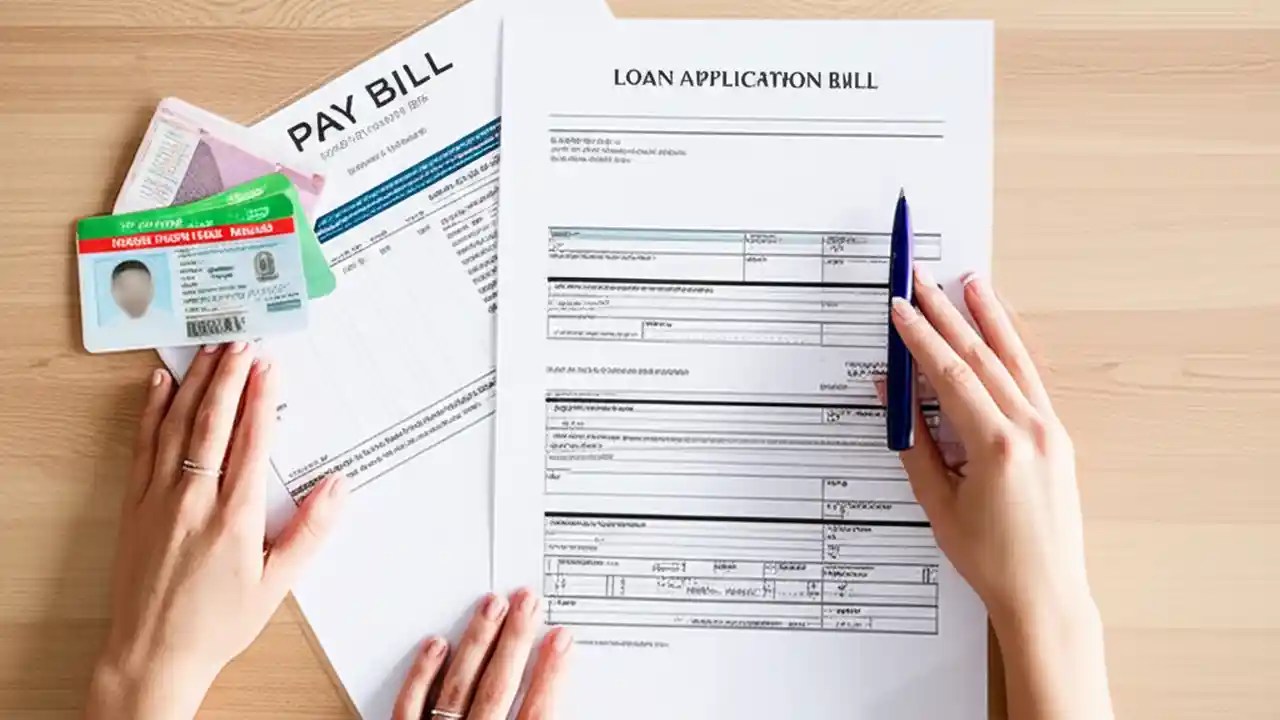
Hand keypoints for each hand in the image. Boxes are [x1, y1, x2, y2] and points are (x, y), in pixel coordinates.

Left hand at [86, 343, 346, 719]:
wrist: (152, 654)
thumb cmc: (217, 624)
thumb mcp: (276, 585)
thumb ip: (309, 533)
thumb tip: (338, 489)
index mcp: (234, 517)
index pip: (251, 442)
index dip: (261, 398)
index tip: (270, 367)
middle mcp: (194, 499)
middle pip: (213, 422)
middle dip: (229, 377)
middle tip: (242, 342)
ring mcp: (159, 499)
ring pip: (176, 426)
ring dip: (195, 384)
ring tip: (209, 350)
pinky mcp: (134, 506)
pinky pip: (142, 446)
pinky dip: (152, 412)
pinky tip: (161, 386)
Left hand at [392, 589, 572, 719]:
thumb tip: (563, 699)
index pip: (538, 714)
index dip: (551, 674)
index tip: (561, 640)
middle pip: (498, 688)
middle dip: (515, 640)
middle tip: (526, 603)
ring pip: (458, 686)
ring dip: (477, 642)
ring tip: (490, 607)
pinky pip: (409, 706)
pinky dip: (424, 674)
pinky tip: (436, 644)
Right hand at [888, 269, 1111, 718]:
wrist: (1046, 592)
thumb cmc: (989, 558)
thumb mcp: (937, 502)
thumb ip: (912, 442)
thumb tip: (892, 393)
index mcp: (997, 445)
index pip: (951, 374)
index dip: (920, 338)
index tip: (899, 309)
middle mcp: (1030, 429)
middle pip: (981, 357)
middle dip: (947, 315)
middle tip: (922, 281)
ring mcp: (1050, 431)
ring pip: (1013, 360)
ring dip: (989, 319)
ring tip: (970, 284)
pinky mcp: (1057, 438)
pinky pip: (1030, 380)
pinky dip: (1012, 349)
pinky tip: (1000, 330)